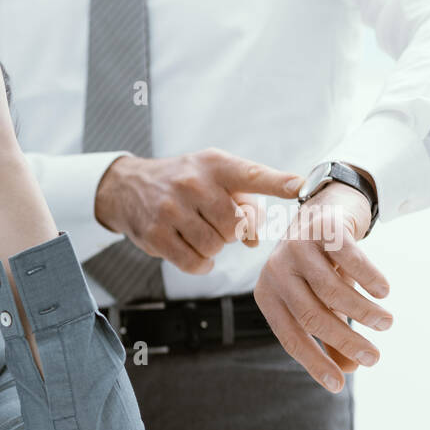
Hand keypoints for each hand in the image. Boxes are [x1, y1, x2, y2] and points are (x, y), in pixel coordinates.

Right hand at [93, 149, 303, 272]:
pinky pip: (194, 262)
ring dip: (214, 247)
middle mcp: (193, 184)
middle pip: (235, 225)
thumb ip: (244, 204)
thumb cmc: (184, 183)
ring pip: (215, 246)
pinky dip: (202, 264)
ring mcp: (171, 209)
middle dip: (232, 232)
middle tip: (218, 224)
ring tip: (201, 234)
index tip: (301, 186)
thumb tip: (254, 242)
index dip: (278, 183)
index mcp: (216, 165)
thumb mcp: (214, 178)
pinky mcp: (156, 234)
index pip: (252, 175)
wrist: (129, 187)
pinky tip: (197, 253)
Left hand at [253, 182, 391, 392]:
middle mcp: (276, 273)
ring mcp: (297, 249)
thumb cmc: (320, 266)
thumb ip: (329, 335)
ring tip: (386, 324)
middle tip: (375, 358)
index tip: (340, 385)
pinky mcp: (322, 230)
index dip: (315, 362)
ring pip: (332, 292)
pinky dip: (370, 279)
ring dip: (364, 312)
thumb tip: (349, 371)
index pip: (290, 337)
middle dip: (345, 342)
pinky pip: (350, 261)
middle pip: (312, 317)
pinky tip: (383, 292)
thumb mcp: (319, 302)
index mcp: (268, 295)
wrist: (325, 211)